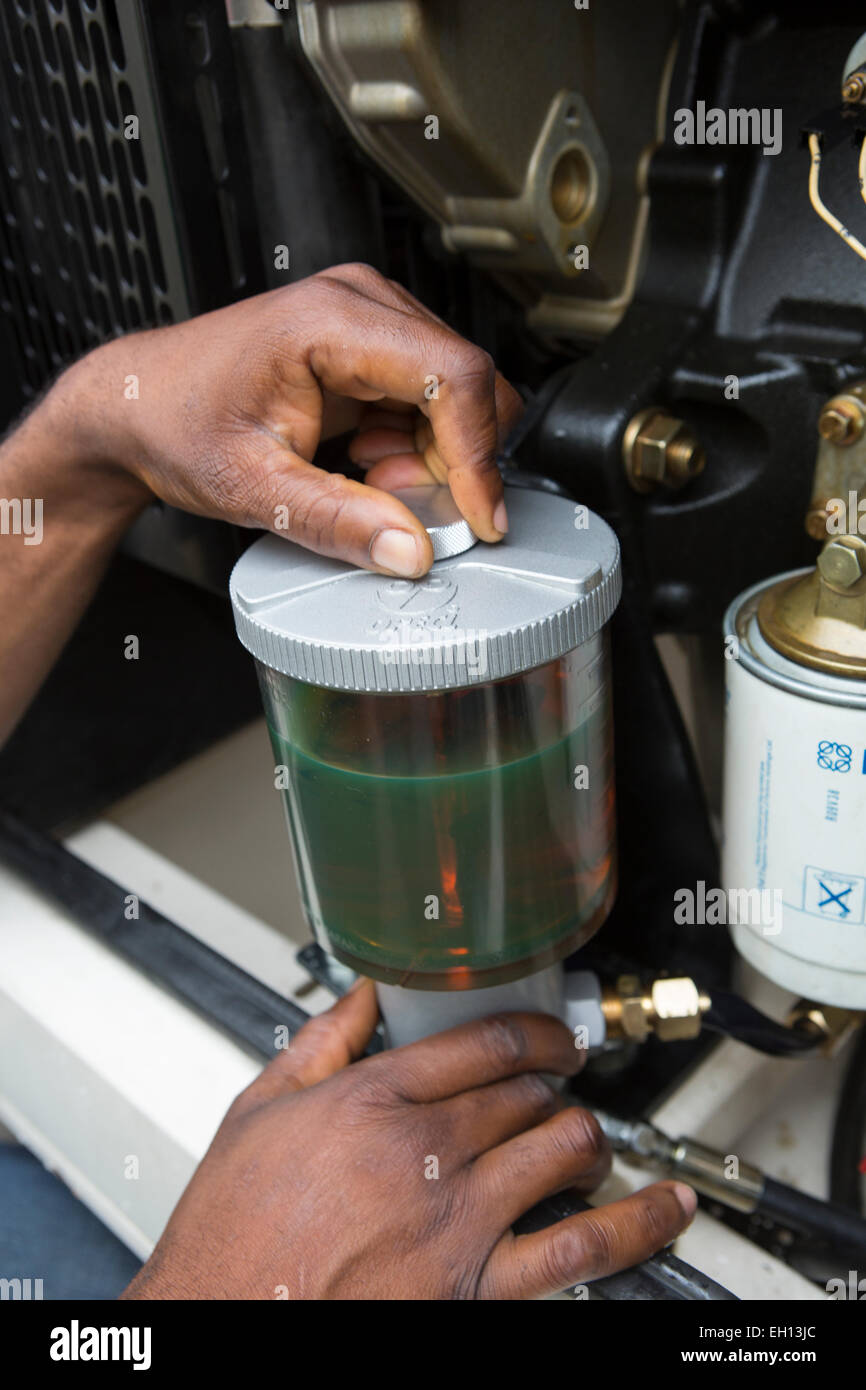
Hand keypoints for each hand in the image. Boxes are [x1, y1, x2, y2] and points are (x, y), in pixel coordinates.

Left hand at [61, 264, 523, 576]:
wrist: (140, 404)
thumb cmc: (178, 424)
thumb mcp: (255, 488)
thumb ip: (338, 522)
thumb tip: (411, 551)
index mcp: (331, 321)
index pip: (453, 376)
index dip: (479, 455)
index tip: (482, 518)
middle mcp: (360, 302)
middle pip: (465, 383)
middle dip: (452, 461)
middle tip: (404, 507)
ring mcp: (368, 316)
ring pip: (455, 394)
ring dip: (431, 457)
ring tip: (368, 483)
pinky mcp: (370, 342)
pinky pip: (430, 397)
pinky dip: (415, 446)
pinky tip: (367, 465)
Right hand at [121, 982, 695, 1300]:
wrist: (219, 1321)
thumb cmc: (231, 1234)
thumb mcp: (256, 1114)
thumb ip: (318, 1045)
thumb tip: (362, 996)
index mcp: (369, 1099)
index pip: (480, 1041)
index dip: (530, 1032)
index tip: (546, 1037)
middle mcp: (421, 1150)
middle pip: (527, 1090)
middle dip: (550, 1085)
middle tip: (553, 1091)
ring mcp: (456, 1219)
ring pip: (562, 1148)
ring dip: (584, 1138)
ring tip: (581, 1141)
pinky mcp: (476, 1287)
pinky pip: (580, 1247)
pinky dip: (637, 1222)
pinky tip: (666, 1205)